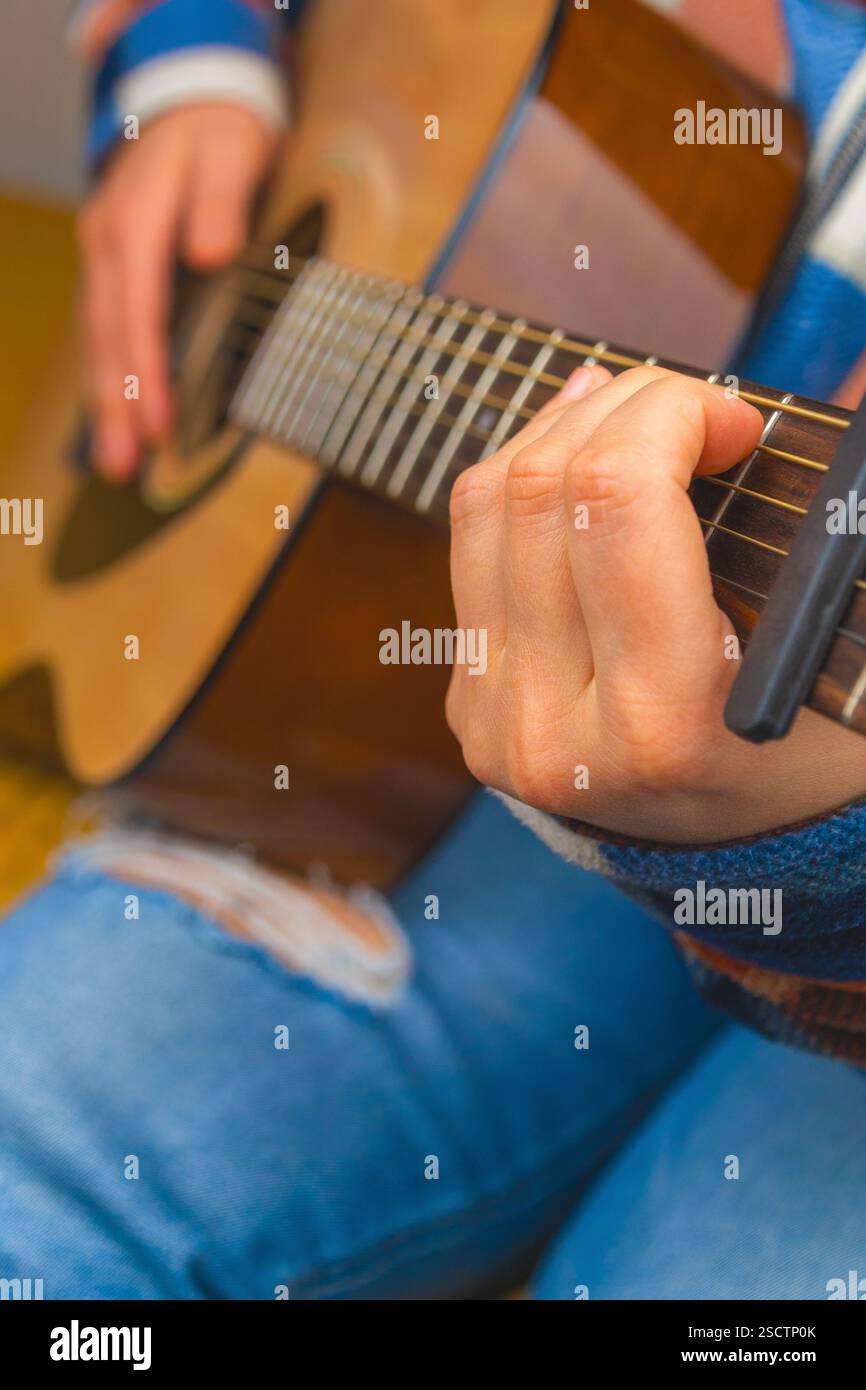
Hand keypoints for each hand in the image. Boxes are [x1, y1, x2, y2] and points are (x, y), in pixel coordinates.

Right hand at [78, 103, 279, 479]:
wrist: (193, 95)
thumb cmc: (221, 128)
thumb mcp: (233, 148)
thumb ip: (223, 200)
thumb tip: (213, 253)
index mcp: (135, 219)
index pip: (138, 309)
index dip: (148, 370)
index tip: (160, 421)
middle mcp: (108, 241)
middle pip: (107, 334)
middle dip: (115, 403)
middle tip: (123, 466)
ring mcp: (105, 255)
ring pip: (99, 337)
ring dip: (105, 401)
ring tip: (116, 462)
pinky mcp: (114, 267)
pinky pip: (106, 329)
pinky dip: (109, 375)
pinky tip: (117, 417)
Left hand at [446, 365, 865, 842]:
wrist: (729, 847)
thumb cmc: (801, 749)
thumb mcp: (813, 649)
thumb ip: (794, 540)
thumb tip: (726, 413)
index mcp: (662, 725)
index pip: (617, 504)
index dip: (672, 415)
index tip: (735, 420)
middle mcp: (554, 730)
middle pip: (541, 491)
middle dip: (620, 408)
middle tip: (688, 406)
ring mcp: (495, 721)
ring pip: (485, 507)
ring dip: (558, 428)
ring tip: (623, 407)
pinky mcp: (468, 705)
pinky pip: (469, 551)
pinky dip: (521, 481)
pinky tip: (573, 461)